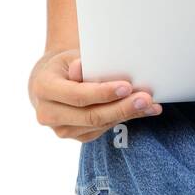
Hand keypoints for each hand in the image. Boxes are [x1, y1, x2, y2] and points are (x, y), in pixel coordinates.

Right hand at [28, 49, 162, 141]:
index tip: (127, 87)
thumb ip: (81, 65)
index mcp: (43, 89)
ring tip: (151, 104)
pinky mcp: (78, 137)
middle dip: (122, 108)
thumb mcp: (69, 57)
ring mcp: (62, 130)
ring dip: (128, 114)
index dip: (103, 93)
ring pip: (100, 125)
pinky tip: (144, 111)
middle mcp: (49, 114)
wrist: (50, 83)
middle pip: (91, 116)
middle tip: (146, 98)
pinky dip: (125, 119)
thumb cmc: (65, 65)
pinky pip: (104, 129)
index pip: (77, 95)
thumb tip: (91, 71)